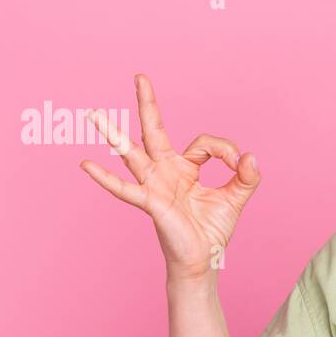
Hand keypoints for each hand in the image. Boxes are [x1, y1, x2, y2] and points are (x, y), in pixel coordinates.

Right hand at [79, 74, 260, 281]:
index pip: (203, 144)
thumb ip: (247, 177)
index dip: (225, 151)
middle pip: (154, 131)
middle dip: (148, 104)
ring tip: (94, 114)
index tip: (239, 165)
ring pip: (132, 154)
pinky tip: (86, 165)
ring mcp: (155, 185)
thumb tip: (249, 156)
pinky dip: (106, 178)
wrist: (203, 260)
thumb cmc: (212, 230)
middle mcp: (165, 171)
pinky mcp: (151, 203)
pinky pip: (126, 189)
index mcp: (185, 167)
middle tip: (140, 76)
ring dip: (114, 135)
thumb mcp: (236, 198)